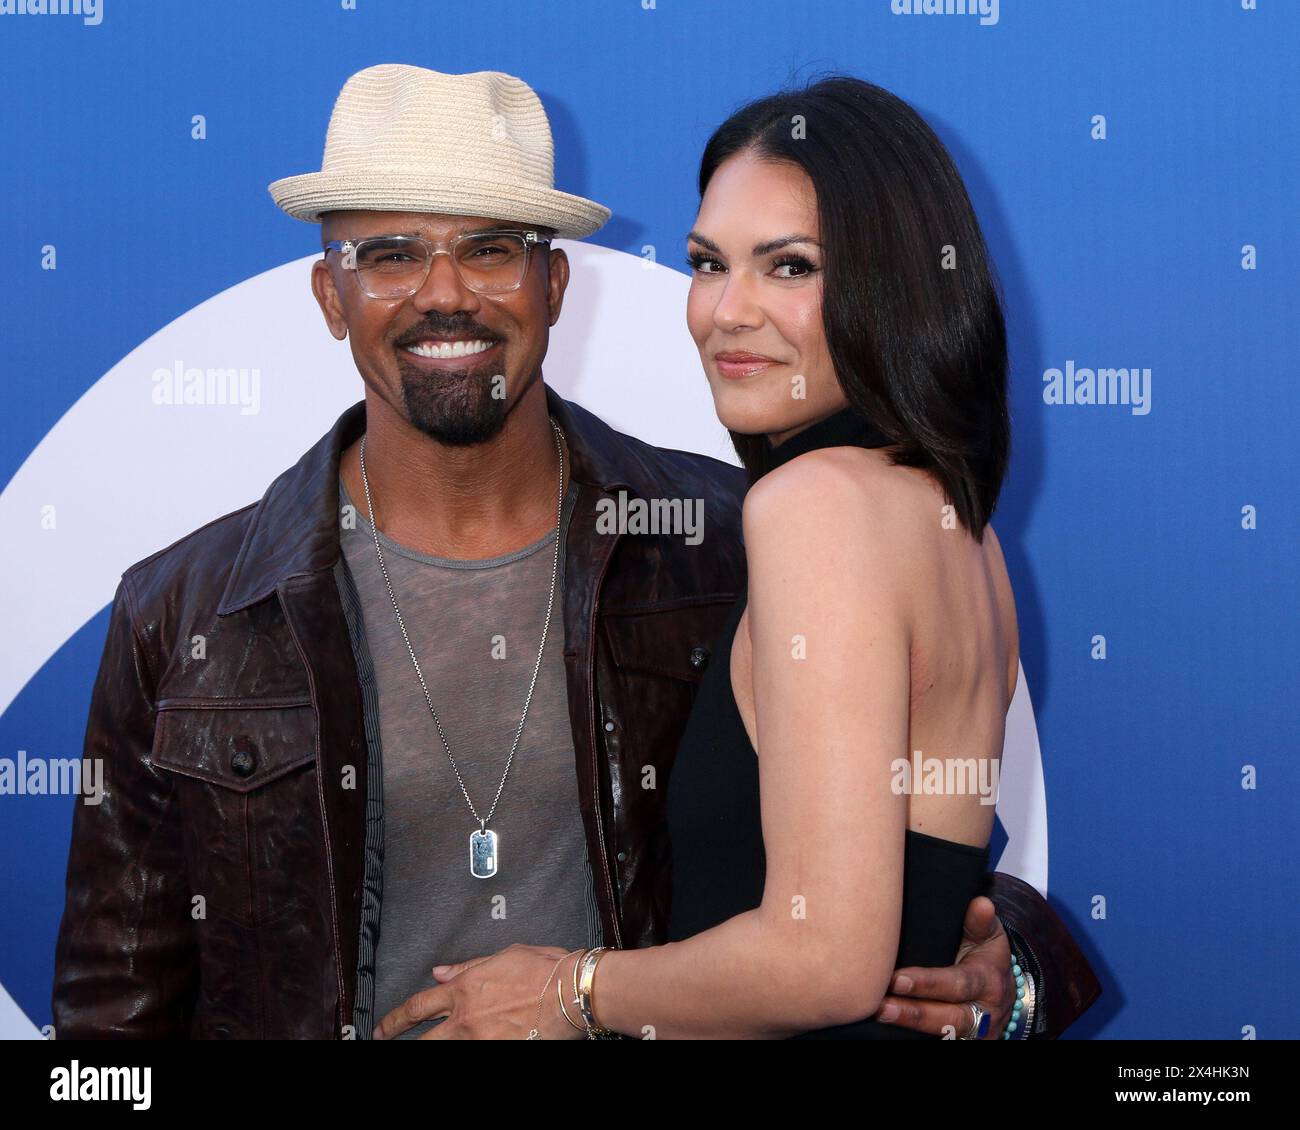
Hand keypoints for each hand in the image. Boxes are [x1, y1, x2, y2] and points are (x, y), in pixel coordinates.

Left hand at [372, 943, 586, 1039]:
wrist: (572, 990)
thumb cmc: (545, 969)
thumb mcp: (502, 956)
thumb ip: (468, 967)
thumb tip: (441, 973)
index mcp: (465, 988)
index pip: (419, 1006)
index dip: (396, 1019)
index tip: (385, 1027)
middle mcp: (467, 1018)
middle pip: (424, 1041)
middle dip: (402, 1042)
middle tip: (388, 1042)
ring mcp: (482, 1040)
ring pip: (447, 1049)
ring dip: (437, 1047)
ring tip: (429, 1047)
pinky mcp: (501, 1051)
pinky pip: (476, 1054)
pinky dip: (469, 1049)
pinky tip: (470, 1045)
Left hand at [872, 895, 1014, 1039]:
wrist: (1002, 992)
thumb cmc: (987, 957)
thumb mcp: (989, 937)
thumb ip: (980, 923)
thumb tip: (981, 903)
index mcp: (988, 983)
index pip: (958, 985)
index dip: (928, 984)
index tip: (897, 979)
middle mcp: (984, 1014)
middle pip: (948, 1019)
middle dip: (913, 1013)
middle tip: (880, 1005)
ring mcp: (973, 1034)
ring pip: (942, 1034)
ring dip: (908, 1026)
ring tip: (877, 1015)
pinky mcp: (960, 1042)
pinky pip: (936, 1040)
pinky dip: (912, 1035)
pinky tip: (885, 1028)